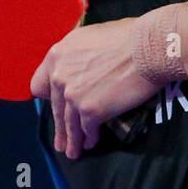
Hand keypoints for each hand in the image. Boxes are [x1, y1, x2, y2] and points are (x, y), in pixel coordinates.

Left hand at [30, 19, 160, 158]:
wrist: (147, 49)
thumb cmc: (128, 36)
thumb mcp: (91, 37)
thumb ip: (78, 55)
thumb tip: (84, 65)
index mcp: (57, 55)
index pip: (40, 85)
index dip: (50, 97)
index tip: (58, 105)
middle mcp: (59, 76)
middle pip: (55, 108)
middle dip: (60, 127)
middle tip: (61, 141)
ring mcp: (73, 95)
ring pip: (68, 124)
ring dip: (72, 140)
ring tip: (73, 152)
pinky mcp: (90, 111)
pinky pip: (87, 130)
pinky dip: (90, 138)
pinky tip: (91, 143)